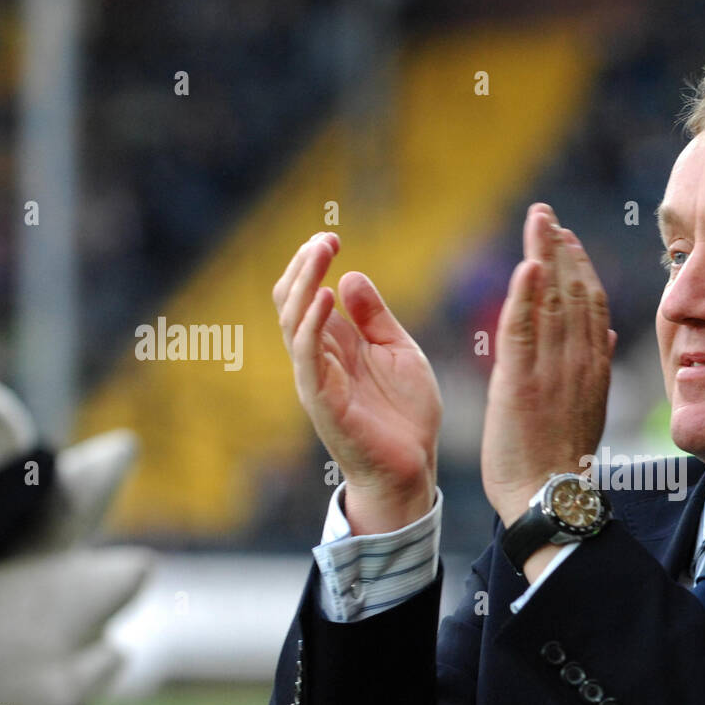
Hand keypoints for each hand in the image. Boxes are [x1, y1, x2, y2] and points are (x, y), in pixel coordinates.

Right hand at [273, 232, 442, 534]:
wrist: (412, 467)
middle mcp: (319, 358)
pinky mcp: (322, 399)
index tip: (331, 237)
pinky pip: (306, 355)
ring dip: (304, 282)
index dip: (313, 264)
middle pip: (291, 301)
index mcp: (336, 344)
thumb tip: (350, 276)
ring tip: (321, 252)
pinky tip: (324, 297)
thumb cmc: (406, 415)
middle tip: (325, 238)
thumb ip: (375, 318)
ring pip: (293, 321)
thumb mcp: (399, 352)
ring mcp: (316, 377)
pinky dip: (311, 323)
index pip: (307, 294)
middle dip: (304, 265)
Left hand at [481, 204, 616, 527]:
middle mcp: (576, 362)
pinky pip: (523, 330)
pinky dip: (524, 295)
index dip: (580, 267)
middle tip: (547, 215)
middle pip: (572, 292)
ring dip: (543, 256)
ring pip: (550, 302)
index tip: (568, 238)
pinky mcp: (520, 384)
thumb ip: (593, 369)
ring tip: (537, 222)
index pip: (591, 305)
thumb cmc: (561, 462)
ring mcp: (550, 372)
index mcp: (593, 368)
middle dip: (560, 249)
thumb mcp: (588, 411)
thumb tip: (602, 336)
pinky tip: (526, 264)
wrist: (548, 498)